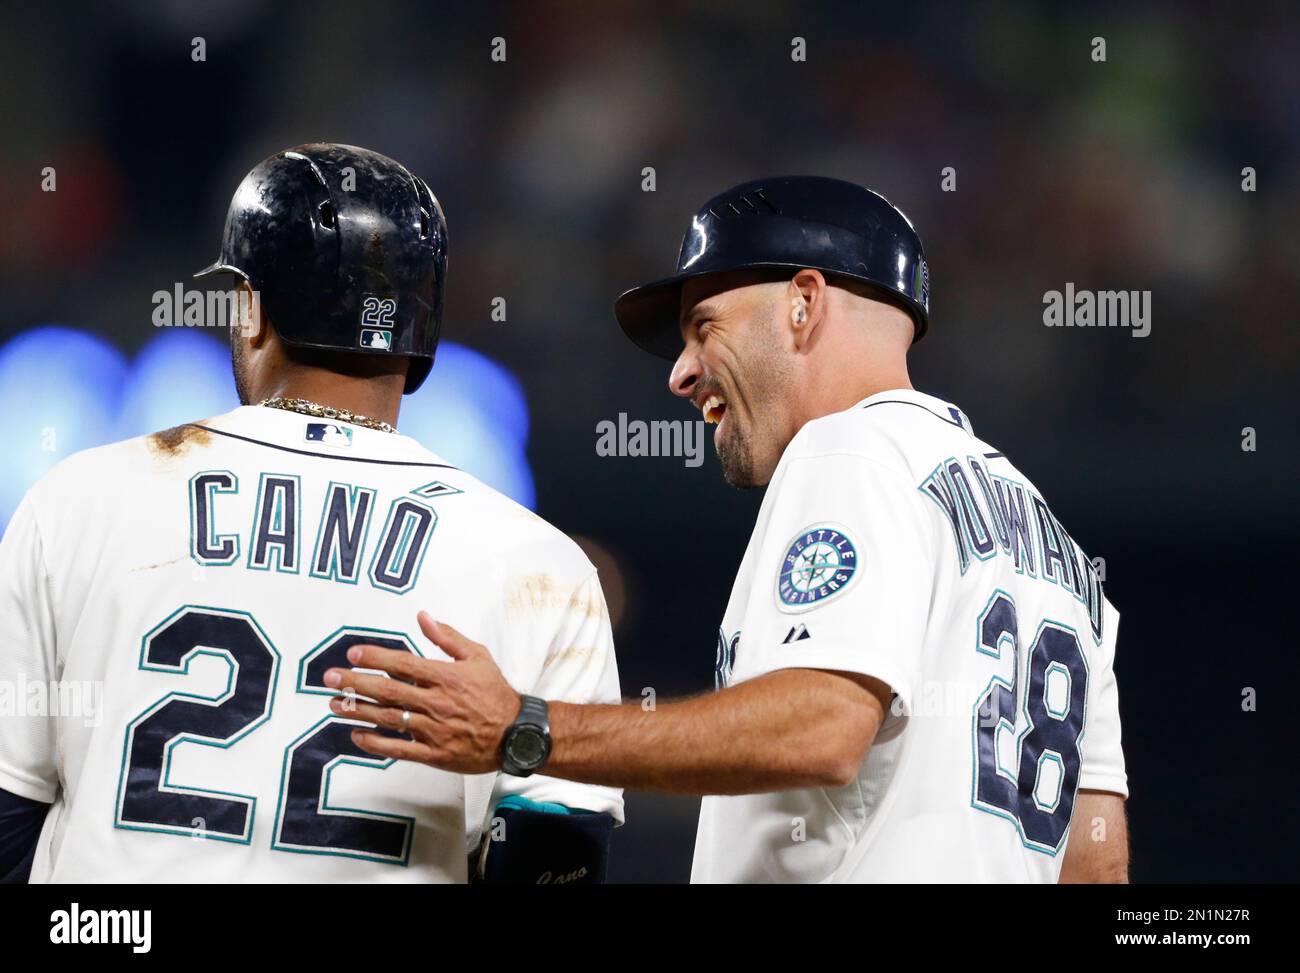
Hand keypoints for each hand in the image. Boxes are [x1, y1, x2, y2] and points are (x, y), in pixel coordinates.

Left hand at [324, 611, 521, 773]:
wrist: (516, 733)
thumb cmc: (495, 692)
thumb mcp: (477, 656)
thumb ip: (447, 637)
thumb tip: (423, 617)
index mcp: (445, 677)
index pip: (403, 664)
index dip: (375, 658)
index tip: (352, 654)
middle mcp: (436, 702)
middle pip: (388, 691)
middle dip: (355, 683)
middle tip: (330, 678)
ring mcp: (433, 730)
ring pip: (388, 719)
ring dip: (358, 711)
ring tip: (334, 705)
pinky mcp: (434, 753)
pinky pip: (399, 749)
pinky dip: (375, 743)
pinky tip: (356, 735)